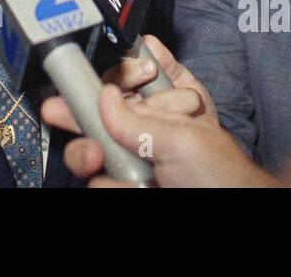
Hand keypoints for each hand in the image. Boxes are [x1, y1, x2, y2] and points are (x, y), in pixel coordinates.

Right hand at [41, 36, 273, 186]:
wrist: (232, 213)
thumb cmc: (223, 176)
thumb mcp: (184, 139)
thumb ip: (140, 117)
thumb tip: (104, 95)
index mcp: (165, 107)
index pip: (126, 79)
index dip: (110, 77)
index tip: (97, 79)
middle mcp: (145, 131)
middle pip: (96, 113)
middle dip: (78, 114)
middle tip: (58, 112)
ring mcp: (133, 163)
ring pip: (89, 150)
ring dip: (87, 153)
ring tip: (96, 160)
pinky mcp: (123, 187)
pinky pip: (98, 182)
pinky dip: (109, 186)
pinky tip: (132, 188)